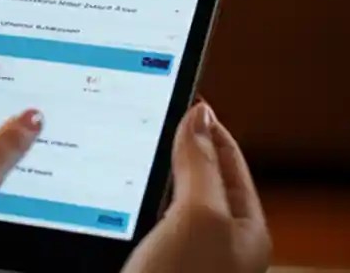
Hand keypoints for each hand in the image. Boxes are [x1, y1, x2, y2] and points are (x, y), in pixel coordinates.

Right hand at [122, 102, 270, 272]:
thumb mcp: (199, 218)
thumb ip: (200, 166)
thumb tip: (200, 115)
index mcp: (244, 231)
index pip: (228, 160)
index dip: (206, 125)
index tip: (182, 94)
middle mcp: (214, 245)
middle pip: (193, 180)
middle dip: (171, 149)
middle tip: (146, 116)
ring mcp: (180, 257)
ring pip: (160, 204)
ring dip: (141, 181)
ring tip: (123, 151)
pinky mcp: (148, 265)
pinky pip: (134, 226)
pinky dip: (121, 208)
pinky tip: (105, 199)